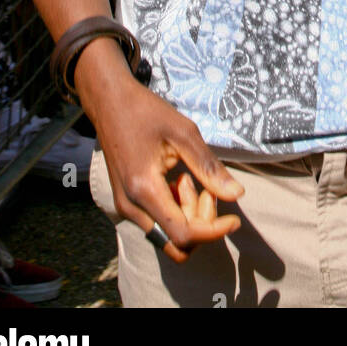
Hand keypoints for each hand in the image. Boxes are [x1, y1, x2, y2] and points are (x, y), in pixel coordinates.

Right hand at [83, 71, 243, 264]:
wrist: (109, 102)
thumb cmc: (146, 112)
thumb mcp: (184, 133)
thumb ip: (208, 167)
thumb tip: (237, 194)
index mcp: (144, 190)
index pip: (183, 235)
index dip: (213, 232)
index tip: (233, 218)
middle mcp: (131, 206)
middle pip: (175, 243)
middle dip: (201, 225)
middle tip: (208, 191)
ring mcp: (126, 207)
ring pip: (166, 235)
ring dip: (188, 216)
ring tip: (191, 178)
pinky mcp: (126, 202)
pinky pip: (157, 222)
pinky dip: (176, 210)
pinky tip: (179, 180)